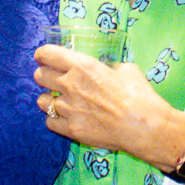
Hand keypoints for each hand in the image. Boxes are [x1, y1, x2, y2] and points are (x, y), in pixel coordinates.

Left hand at [32, 45, 176, 161]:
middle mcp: (71, 84)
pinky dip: (55, 119)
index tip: (42, 56)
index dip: (42, 54)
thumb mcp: (127, 70)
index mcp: (83, 66)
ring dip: (48, 99)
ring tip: (58, 101)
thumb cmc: (139, 95)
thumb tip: (108, 71)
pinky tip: (64, 118)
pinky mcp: (71, 129)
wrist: (144, 126)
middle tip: (51, 79)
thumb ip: (110, 68)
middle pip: (40, 76)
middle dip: (43, 75)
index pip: (48, 54)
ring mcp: (68, 109)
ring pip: (42, 100)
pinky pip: (50, 122)